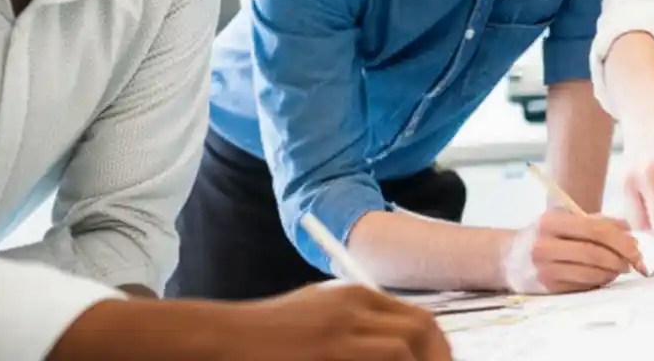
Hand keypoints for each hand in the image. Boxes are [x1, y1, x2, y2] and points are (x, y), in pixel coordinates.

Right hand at [53, 283, 451, 360]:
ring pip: (403, 352)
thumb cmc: (265, 340)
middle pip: (422, 335)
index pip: (421, 322)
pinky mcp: (324, 353)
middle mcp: (353, 310)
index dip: (439, 352)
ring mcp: (338, 334)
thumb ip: (360, 332)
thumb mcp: (318, 320)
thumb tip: (408, 354)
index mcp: (356, 298)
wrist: (213, 341)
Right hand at [502, 209, 645, 293]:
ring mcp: (544, 269)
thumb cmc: (543, 236)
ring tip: (620, 268)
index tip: (636, 246)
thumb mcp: (563, 220)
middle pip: (594, 253)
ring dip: (612, 272)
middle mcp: (544, 245)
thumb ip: (595, 221)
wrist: (507, 258)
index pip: (594, 230)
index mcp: (551, 222)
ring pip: (590, 272)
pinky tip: (604, 276)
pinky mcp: (547, 288)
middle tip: (634, 261)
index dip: (620, 239)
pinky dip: (599, 281)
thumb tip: (628, 228)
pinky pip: (582, 285)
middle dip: (621, 258)